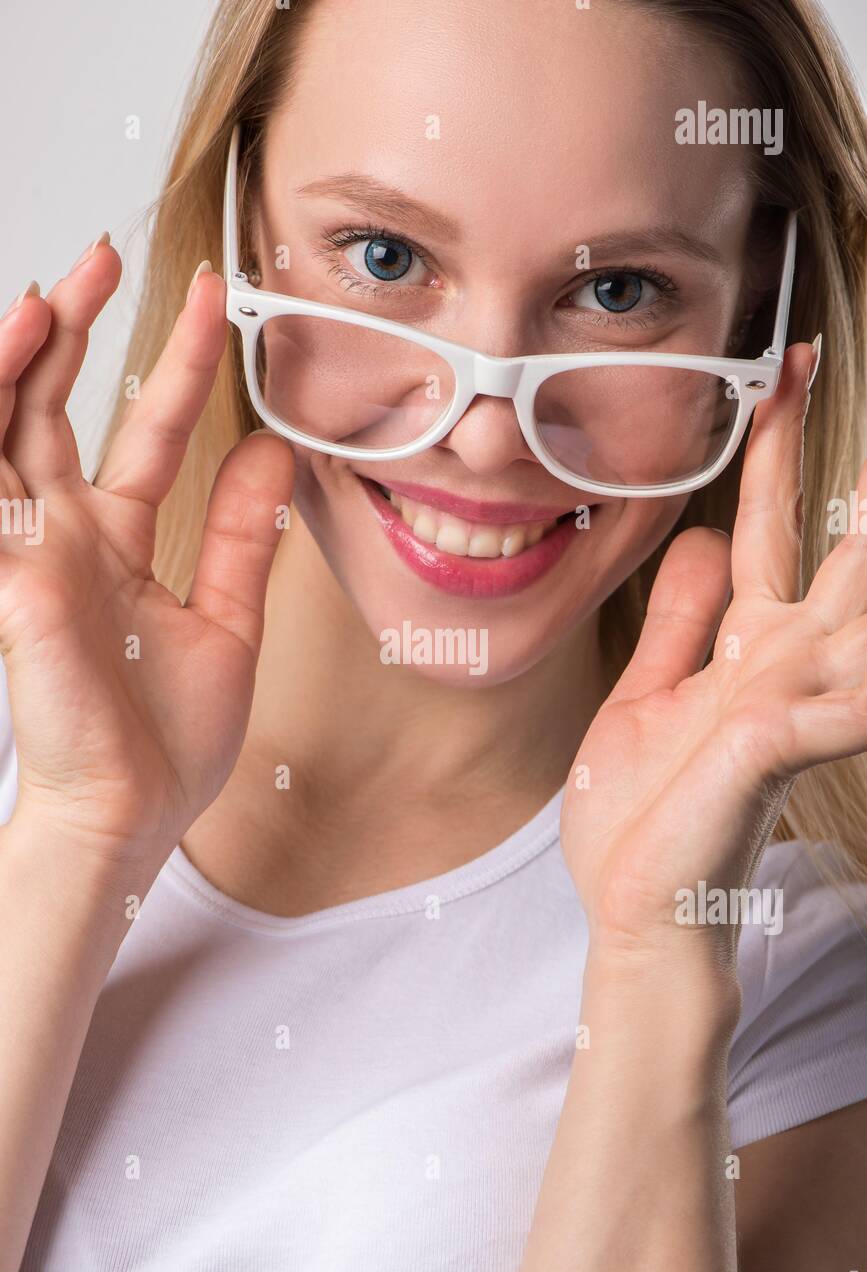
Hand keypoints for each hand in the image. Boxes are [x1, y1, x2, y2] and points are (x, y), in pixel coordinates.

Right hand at [0, 242, 292, 861]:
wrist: (131, 814)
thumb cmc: (167, 738)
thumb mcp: (227, 618)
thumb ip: (245, 534)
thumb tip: (279, 451)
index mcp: (114, 542)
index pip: (142, 430)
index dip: (175, 364)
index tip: (215, 302)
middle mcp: (63, 535)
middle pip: (51, 407)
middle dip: (73, 328)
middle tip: (109, 257)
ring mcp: (27, 553)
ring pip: (2, 429)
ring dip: (16, 359)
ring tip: (48, 294)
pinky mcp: (7, 579)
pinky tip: (6, 360)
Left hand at [561, 342, 862, 961]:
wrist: (637, 908)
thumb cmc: (644, 811)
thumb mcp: (646, 693)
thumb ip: (678, 620)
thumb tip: (702, 534)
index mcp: (749, 643)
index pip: (774, 524)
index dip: (777, 445)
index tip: (784, 370)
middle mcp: (784, 662)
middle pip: (845, 549)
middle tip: (844, 377)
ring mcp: (786, 703)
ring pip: (858, 605)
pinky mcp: (767, 747)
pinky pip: (829, 695)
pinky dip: (857, 683)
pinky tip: (857, 676)